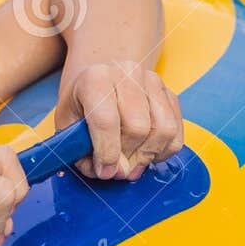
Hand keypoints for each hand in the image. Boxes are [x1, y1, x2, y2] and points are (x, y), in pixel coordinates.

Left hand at [56, 60, 182, 179]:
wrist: (100, 78)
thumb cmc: (82, 103)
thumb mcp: (68, 124)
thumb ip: (81, 151)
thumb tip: (112, 171)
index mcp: (95, 78)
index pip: (106, 120)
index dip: (107, 153)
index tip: (104, 171)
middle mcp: (127, 74)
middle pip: (138, 127)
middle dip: (128, 157)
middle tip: (118, 169)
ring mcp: (152, 81)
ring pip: (163, 130)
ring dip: (147, 156)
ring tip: (132, 163)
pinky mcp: (169, 93)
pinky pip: (176, 131)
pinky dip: (164, 151)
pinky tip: (147, 153)